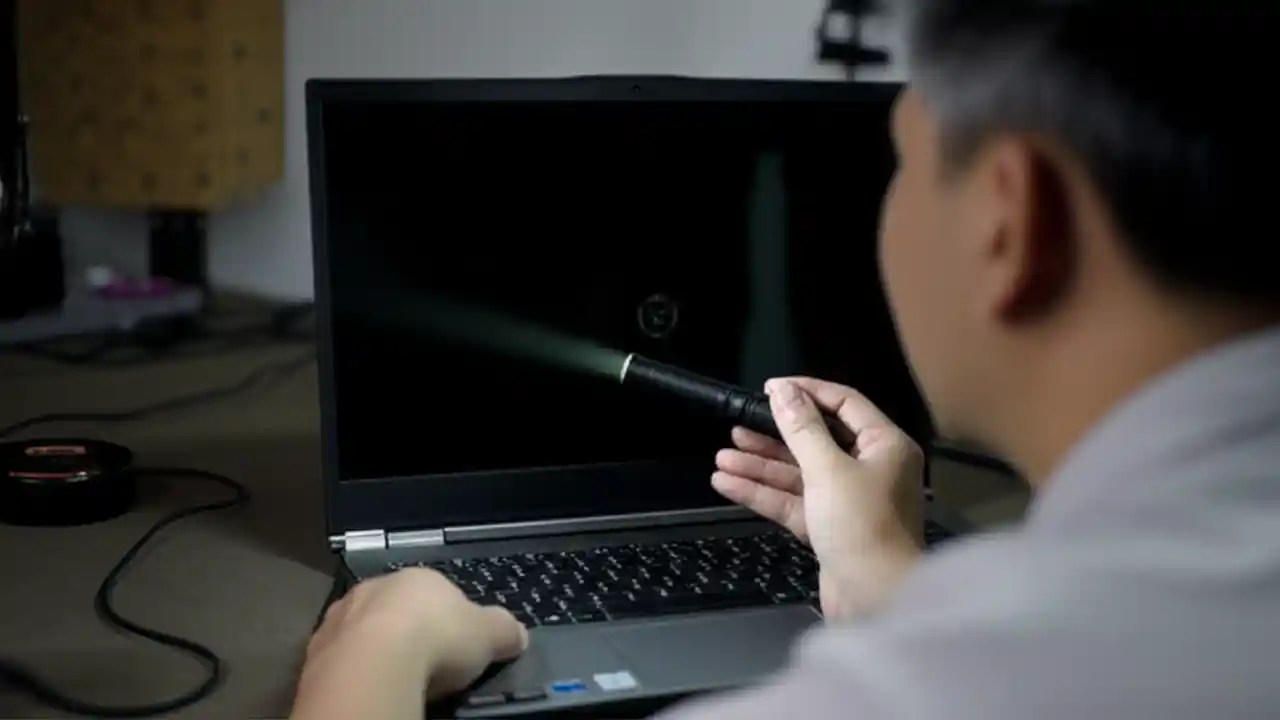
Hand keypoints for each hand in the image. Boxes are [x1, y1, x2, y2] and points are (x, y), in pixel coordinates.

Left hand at [295, 568, 527, 717]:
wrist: (374, 667)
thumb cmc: (438, 639)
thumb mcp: (491, 634)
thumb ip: (505, 629)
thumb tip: (518, 633)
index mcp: (419, 578)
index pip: (438, 594)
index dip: (450, 621)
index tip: (458, 648)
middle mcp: (375, 589)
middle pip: (396, 610)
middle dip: (409, 632)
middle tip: (427, 666)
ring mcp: (339, 618)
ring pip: (362, 632)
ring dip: (375, 650)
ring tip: (395, 680)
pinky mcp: (314, 652)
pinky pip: (339, 660)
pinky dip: (353, 672)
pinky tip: (368, 688)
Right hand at [713, 377, 924, 619]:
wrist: (877, 600)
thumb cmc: (862, 526)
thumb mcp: (829, 470)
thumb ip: (802, 428)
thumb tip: (782, 390)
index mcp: (885, 445)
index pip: (844, 403)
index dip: (806, 392)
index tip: (768, 389)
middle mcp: (870, 468)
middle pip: (817, 440)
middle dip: (774, 435)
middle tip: (738, 427)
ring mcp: (848, 500)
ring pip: (799, 473)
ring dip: (761, 465)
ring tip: (722, 457)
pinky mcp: (829, 528)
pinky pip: (793, 501)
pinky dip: (763, 493)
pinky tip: (727, 483)